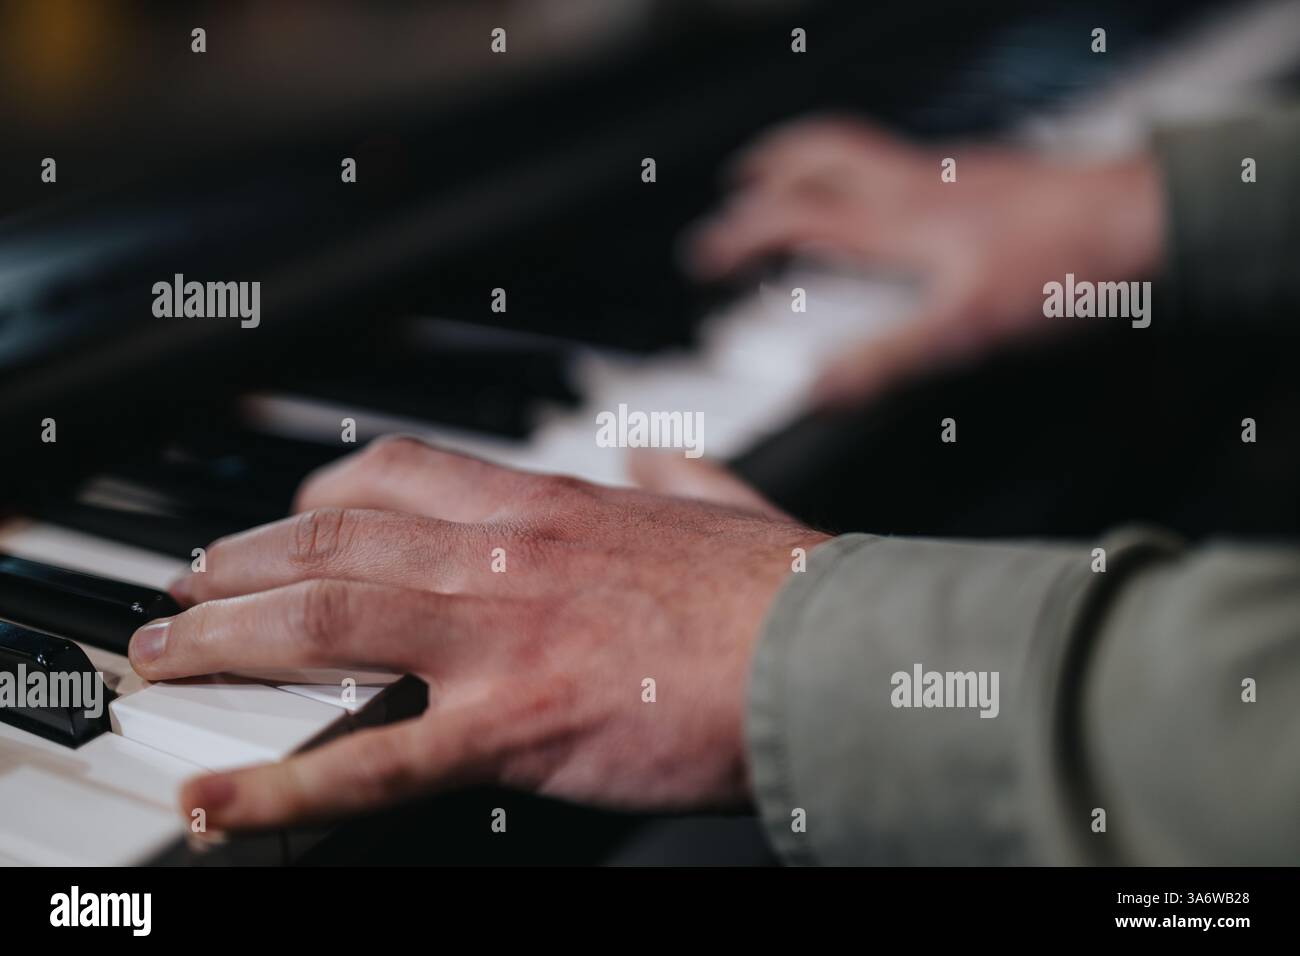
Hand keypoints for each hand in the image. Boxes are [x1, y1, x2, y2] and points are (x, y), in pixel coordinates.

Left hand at [129, 438, 828, 828]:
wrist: (829, 652)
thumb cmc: (782, 591)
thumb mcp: (725, 504)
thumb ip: (681, 473)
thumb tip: (660, 453)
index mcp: (551, 505)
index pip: (403, 472)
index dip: (323, 490)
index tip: (286, 513)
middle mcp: (504, 555)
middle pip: (335, 539)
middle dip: (244, 561)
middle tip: (188, 588)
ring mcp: (499, 637)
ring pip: (326, 620)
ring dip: (228, 637)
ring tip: (165, 659)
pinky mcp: (514, 727)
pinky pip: (373, 761)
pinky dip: (280, 786)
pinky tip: (213, 802)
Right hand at [687, 117, 1164, 404]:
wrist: (1141, 220)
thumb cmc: (1061, 270)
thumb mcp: (961, 331)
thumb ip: (884, 361)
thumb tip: (817, 389)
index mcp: (896, 221)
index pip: (793, 215)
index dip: (740, 235)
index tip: (705, 255)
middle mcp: (915, 186)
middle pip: (821, 152)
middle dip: (770, 166)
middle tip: (743, 184)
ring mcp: (950, 174)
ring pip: (864, 151)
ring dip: (818, 164)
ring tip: (802, 190)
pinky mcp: (983, 177)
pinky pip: (906, 165)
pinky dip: (872, 179)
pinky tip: (896, 213)